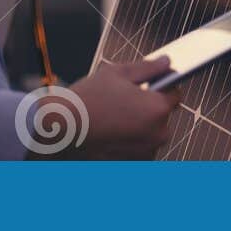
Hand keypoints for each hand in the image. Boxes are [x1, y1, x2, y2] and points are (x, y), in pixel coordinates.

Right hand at [33, 57, 180, 159]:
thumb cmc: (84, 103)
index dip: (162, 86)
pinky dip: (126, 144)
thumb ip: (148, 68)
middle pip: (162, 116)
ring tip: (111, 120)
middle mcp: (157, 135)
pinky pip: (136, 151)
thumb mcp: (117, 74)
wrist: (55, 134)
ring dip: (137, 128)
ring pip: (149, 135)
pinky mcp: (131, 167)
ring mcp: (144, 154)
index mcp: (158, 109)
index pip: (175, 93)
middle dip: (148, 108)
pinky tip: (108, 136)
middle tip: (122, 102)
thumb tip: (166, 63)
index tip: (149, 86)